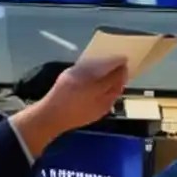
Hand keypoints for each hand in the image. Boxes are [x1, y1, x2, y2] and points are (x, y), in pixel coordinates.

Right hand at [12, 56, 126, 156]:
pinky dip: (110, 95)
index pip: (116, 74)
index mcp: (97, 86)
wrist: (53, 117)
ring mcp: (103, 108)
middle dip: (121, 77)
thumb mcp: (71, 75)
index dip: (120, 66)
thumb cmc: (59, 93)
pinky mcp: (98, 115)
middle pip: (119, 85)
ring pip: (115, 95)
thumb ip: (87, 69)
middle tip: (120, 69)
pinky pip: (109, 103)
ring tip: (113, 80)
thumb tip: (99, 65)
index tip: (122, 60)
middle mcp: (105, 98)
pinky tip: (103, 93)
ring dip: (116, 86)